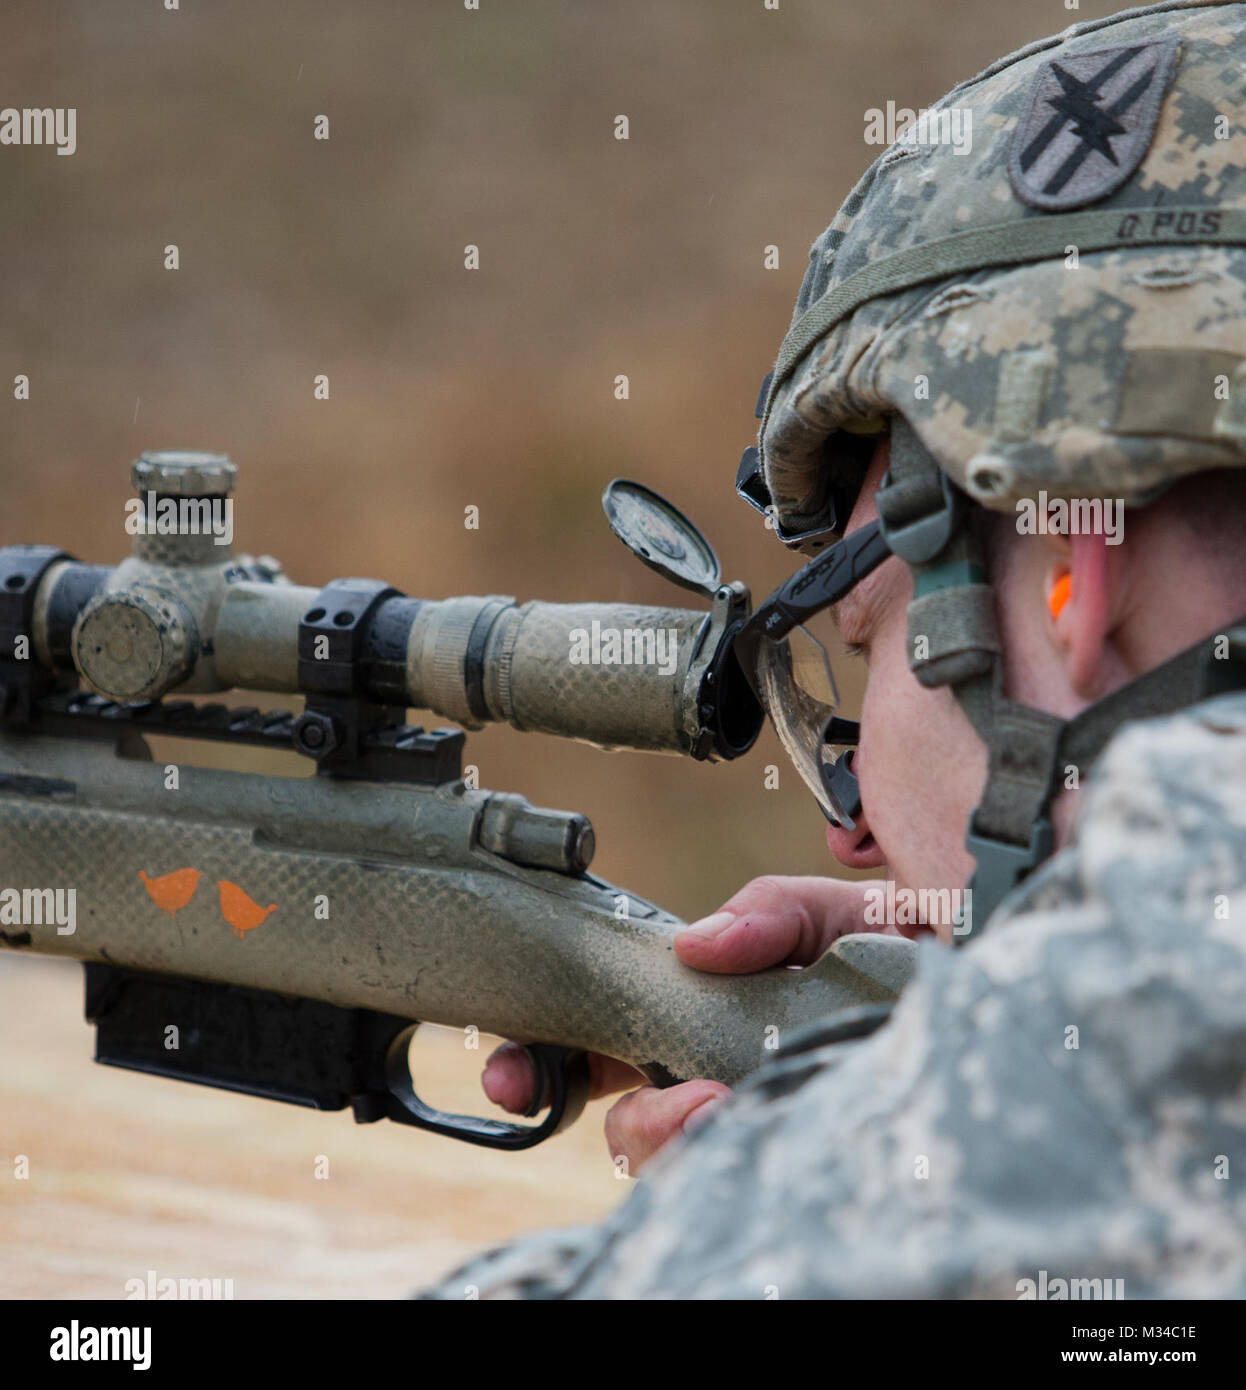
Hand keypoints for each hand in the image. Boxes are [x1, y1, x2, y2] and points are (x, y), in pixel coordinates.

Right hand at [483, 875, 890, 1172]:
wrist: (998, 978)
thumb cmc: (913, 949)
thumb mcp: (834, 912)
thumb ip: (768, 913)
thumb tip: (696, 944)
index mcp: (705, 1013)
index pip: (605, 1045)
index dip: (544, 1060)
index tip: (513, 1073)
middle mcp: (719, 1076)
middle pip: (628, 1122)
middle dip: (624, 1123)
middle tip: (667, 1107)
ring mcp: (757, 1120)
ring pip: (678, 1162)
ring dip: (681, 1137)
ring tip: (719, 1105)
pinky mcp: (799, 1153)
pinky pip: (743, 1176)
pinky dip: (733, 1151)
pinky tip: (755, 1118)